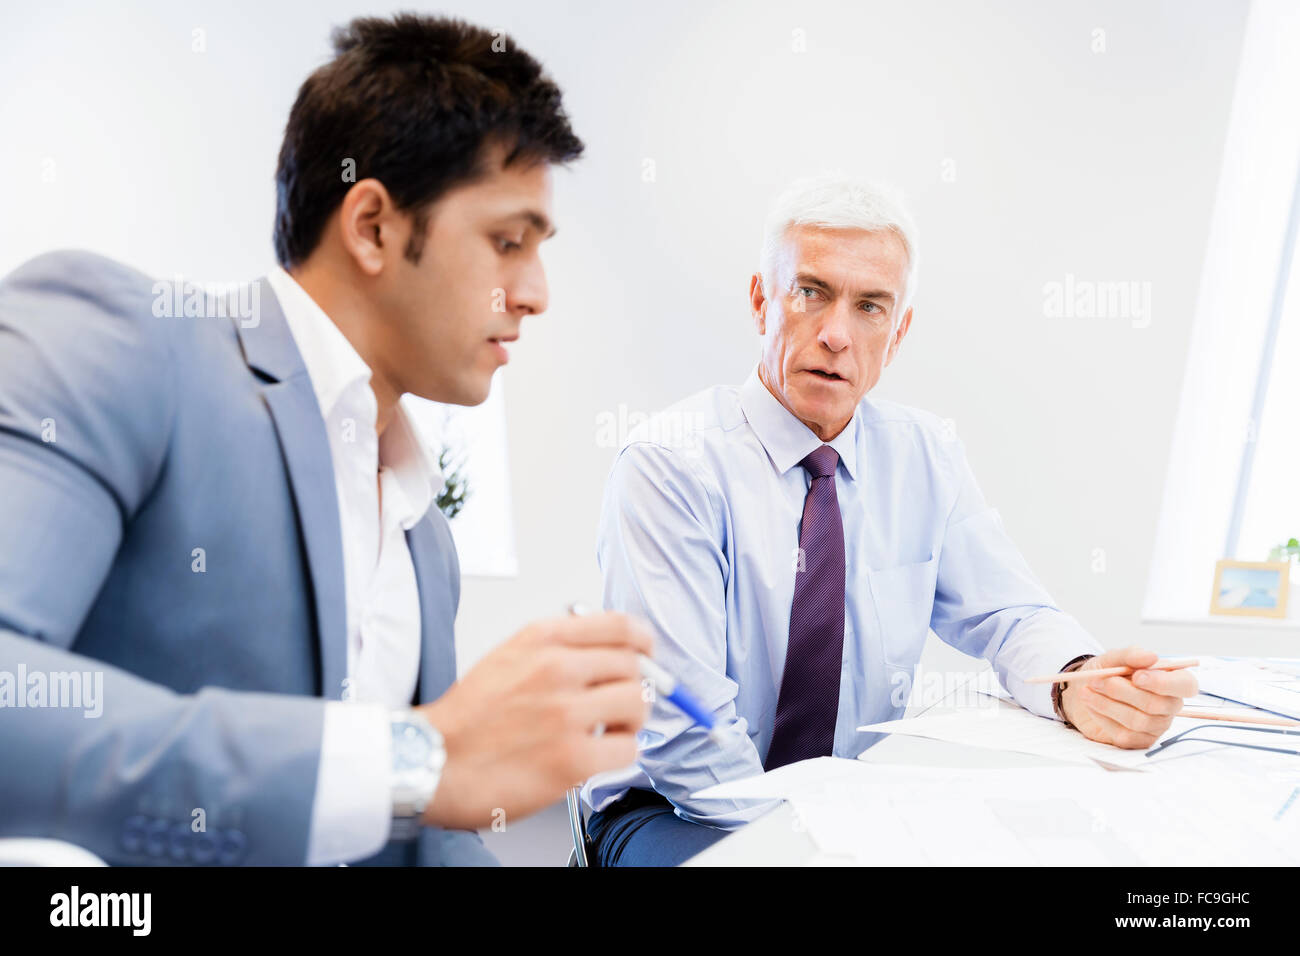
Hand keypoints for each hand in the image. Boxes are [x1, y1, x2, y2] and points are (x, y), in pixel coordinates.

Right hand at [417, 611, 652, 829]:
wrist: (432, 761)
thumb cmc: (468, 718)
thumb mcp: (508, 657)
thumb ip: (556, 648)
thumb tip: (610, 651)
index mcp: (542, 639)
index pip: (619, 625)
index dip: (642, 640)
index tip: (647, 653)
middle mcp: (557, 669)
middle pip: (634, 666)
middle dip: (635, 686)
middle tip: (622, 704)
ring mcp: (567, 713)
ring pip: (638, 704)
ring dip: (630, 720)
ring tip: (609, 730)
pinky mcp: (573, 758)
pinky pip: (628, 749)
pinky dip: (620, 753)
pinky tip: (597, 755)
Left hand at [1061, 646, 1197, 748]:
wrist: (1081, 692)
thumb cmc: (1104, 673)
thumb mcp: (1112, 659)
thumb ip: (1131, 655)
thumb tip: (1151, 656)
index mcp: (1171, 681)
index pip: (1186, 685)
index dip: (1163, 683)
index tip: (1136, 676)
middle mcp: (1169, 705)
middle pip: (1158, 704)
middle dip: (1122, 691)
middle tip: (1097, 681)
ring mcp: (1156, 726)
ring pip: (1139, 720)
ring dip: (1107, 704)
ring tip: (1087, 691)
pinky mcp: (1139, 741)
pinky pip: (1125, 734)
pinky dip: (1103, 717)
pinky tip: (1091, 705)